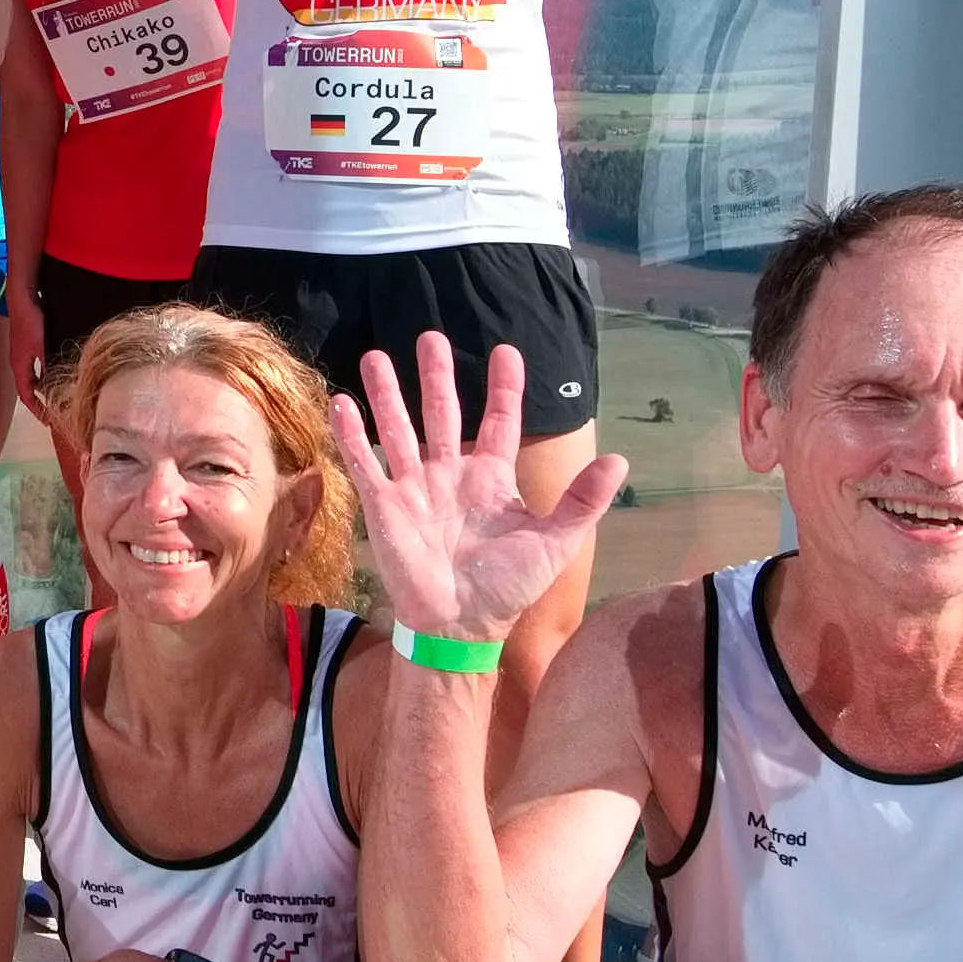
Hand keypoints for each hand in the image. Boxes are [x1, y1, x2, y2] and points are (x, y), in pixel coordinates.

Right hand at [327, 336, 626, 648]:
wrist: (460, 624)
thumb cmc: (507, 587)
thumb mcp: (555, 542)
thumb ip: (583, 501)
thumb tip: (620, 461)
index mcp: (490, 480)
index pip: (498, 422)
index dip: (503, 388)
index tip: (508, 351)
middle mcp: (449, 476)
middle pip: (442, 413)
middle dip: (437, 376)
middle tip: (432, 336)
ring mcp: (414, 488)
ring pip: (399, 429)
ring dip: (387, 394)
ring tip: (376, 356)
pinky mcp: (384, 506)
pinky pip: (366, 463)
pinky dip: (352, 434)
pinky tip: (342, 401)